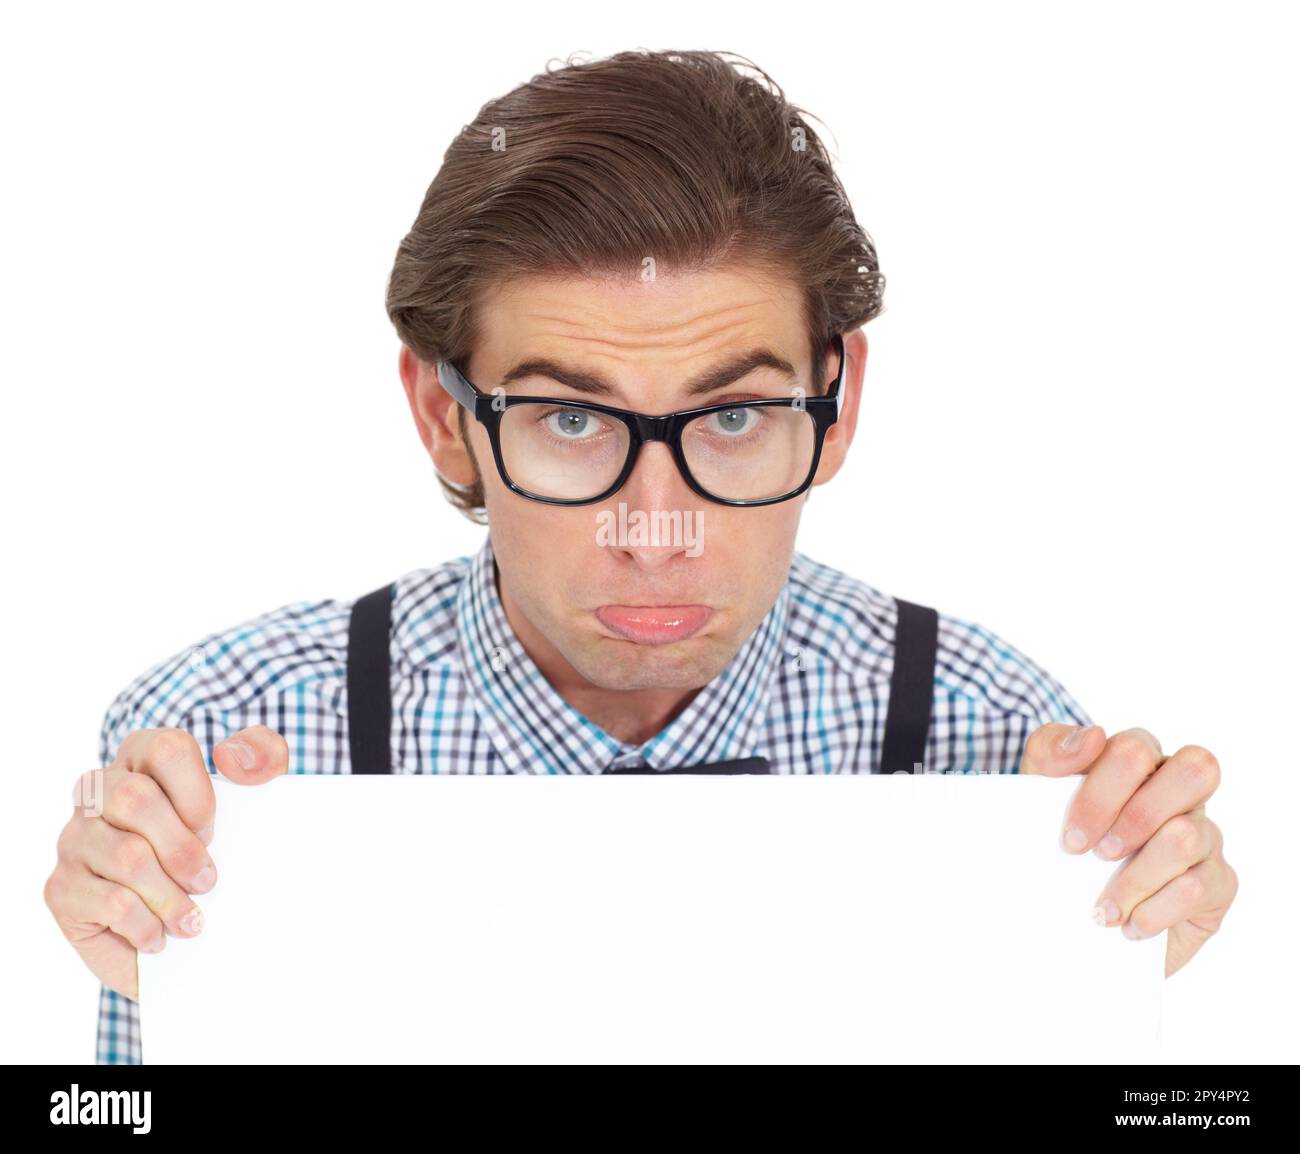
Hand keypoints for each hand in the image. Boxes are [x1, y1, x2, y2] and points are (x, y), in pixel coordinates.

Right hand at [44, 725, 288, 999]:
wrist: (186, 929)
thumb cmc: (220, 842)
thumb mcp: (258, 791)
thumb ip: (264, 754)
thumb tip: (234, 756)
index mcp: (140, 757)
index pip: (166, 750)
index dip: (197, 794)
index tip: (212, 831)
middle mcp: (97, 792)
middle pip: (134, 798)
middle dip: (182, 848)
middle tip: (208, 881)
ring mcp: (74, 839)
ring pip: (126, 856)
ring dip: (170, 896)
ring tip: (191, 919)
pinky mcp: (61, 888)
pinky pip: (111, 902)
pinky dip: (145, 925)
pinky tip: (158, 935)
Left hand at [1020, 723, 1237, 976]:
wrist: (1062, 901)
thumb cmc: (1058, 829)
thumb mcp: (1038, 787)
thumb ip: (1052, 751)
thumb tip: (1092, 737)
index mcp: (1143, 761)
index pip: (1137, 749)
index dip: (1103, 792)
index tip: (1071, 839)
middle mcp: (1182, 793)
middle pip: (1194, 771)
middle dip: (1138, 816)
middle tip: (1097, 855)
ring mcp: (1207, 836)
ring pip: (1187, 836)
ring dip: (1135, 878)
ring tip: (1102, 909)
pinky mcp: (1218, 883)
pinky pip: (1197, 889)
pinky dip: (1154, 912)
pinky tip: (1127, 926)